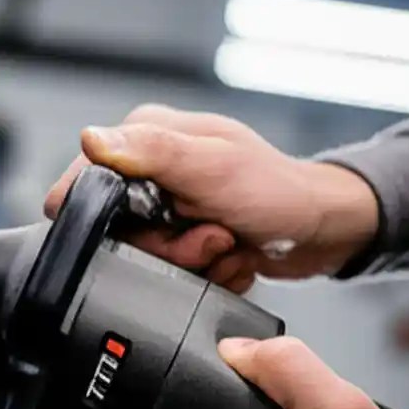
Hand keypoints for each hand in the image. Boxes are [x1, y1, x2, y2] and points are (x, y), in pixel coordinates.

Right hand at [44, 104, 379, 290]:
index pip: (85, 181)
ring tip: (225, 244)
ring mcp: (163, 203)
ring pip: (142, 256)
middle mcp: (148, 167)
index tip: (157, 222)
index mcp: (145, 136)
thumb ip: (151, 152)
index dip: (109, 216)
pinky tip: (227, 255)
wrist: (323, 229)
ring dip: (189, 262)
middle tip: (210, 236)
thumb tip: (91, 139)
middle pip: (115, 230)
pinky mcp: (178, 234)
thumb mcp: (212, 167)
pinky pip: (167, 270)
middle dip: (165, 246)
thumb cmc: (279, 190)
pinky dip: (201, 272)